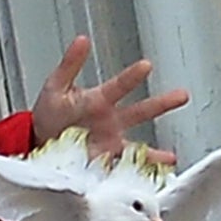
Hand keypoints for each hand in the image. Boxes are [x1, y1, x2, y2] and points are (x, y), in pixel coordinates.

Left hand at [30, 36, 189, 163]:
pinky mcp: (105, 162)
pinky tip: (148, 180)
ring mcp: (111, 142)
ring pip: (138, 144)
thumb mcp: (56, 87)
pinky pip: (125, 168)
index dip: (131, 77)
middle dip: (162, 104)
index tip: (146, 66)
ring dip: (155, 152)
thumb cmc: (50, 114)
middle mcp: (111, 121)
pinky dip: (137, 175)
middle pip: (140, 111)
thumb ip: (70, 65)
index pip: (118, 86)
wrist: (38, 143)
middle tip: (182, 95)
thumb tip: (82, 40)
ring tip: (171, 157)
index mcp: (99, 101)